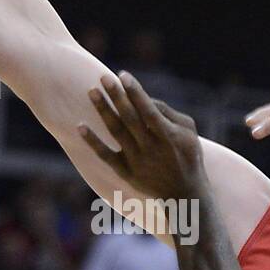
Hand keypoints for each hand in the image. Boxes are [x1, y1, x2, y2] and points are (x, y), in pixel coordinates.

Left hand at [77, 72, 203, 203]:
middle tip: (103, 77)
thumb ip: (168, 112)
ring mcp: (137, 161)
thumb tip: (144, 98)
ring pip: (116, 132)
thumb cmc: (188, 156)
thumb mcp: (188, 131)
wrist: (184, 195)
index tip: (122, 75)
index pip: (148, 110)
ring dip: (103, 111)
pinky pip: (106, 156)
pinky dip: (92, 142)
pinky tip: (80, 126)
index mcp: (168, 136)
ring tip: (91, 91)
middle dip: (116, 96)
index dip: (135, 92)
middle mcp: (151, 148)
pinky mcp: (126, 173)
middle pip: (129, 118)